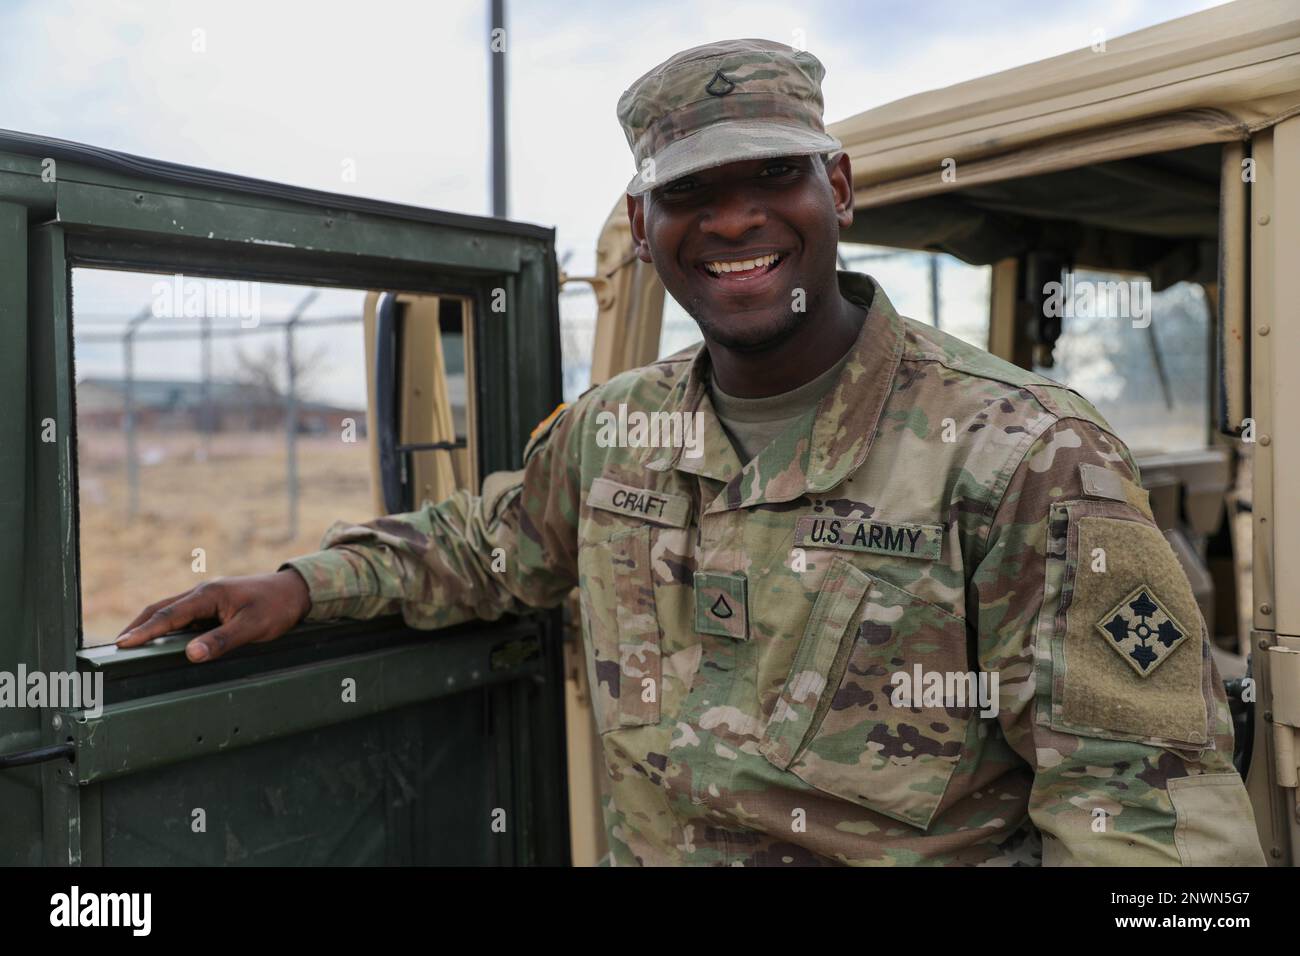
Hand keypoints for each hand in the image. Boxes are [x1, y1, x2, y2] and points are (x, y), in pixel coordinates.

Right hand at [115, 570, 311, 662]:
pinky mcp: (213, 605)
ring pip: (171, 611)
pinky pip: (184, 615)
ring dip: (150, 625)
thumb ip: (221, 640)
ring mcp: (207, 598)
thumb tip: (191, 654)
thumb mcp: (252, 627)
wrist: (295, 591)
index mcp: (208, 595)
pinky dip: (168, 626)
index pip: (168, 616)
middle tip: (116, 646)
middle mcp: (202, 593)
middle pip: (161, 610)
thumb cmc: (276, 607)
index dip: (144, 631)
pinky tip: (162, 639)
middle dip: (138, 626)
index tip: (122, 644)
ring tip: (130, 643)